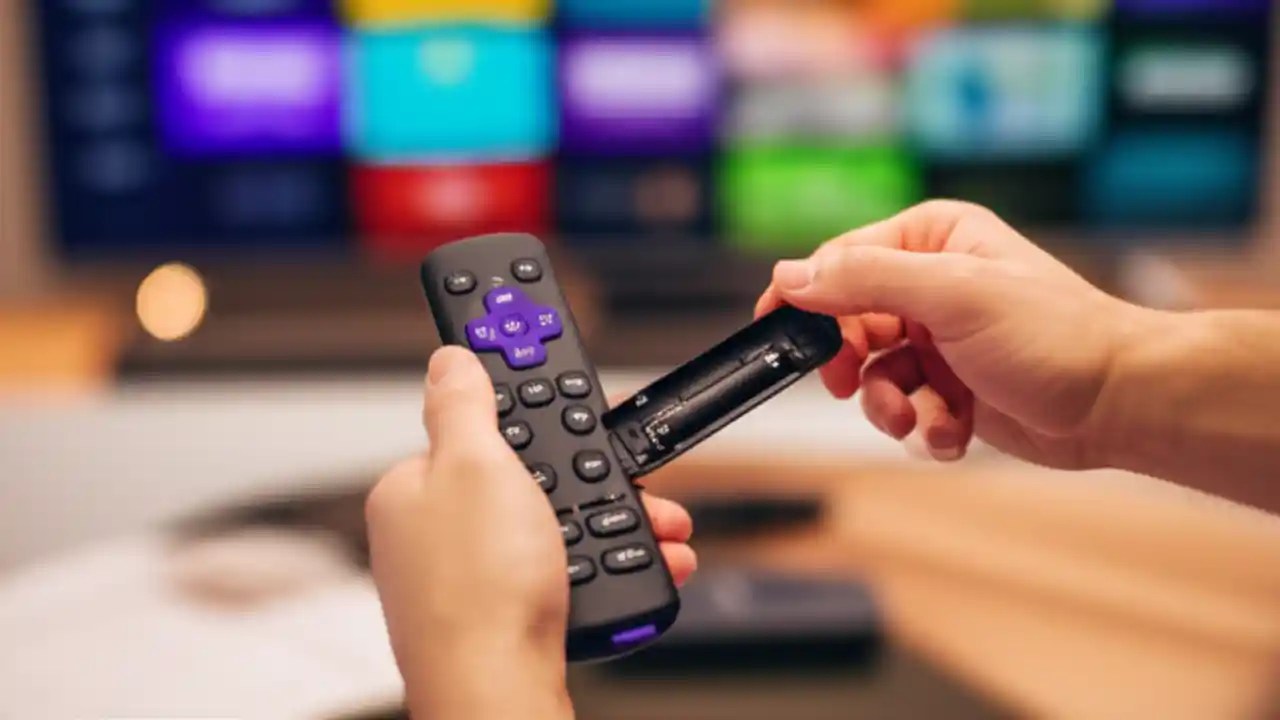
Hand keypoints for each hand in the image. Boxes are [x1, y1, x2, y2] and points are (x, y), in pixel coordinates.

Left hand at [366, 347, 696, 719]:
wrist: (498, 694)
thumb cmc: (477, 592)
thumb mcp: (476, 466)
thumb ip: (462, 405)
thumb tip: (448, 360)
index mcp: (415, 487)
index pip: (477, 421)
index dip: (531, 402)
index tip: (567, 378)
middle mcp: (436, 532)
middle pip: (528, 475)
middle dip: (593, 473)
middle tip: (637, 470)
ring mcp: (470, 576)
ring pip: (554, 526)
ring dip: (615, 520)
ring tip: (658, 524)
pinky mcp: (504, 613)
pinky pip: (563, 571)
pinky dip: (605, 565)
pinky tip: (639, 563)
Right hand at [756, 200, 1159, 468]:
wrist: (1118, 402)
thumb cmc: (1056, 336)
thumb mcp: (952, 295)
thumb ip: (865, 280)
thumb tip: (792, 274)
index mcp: (930, 238)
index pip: (840, 262)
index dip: (806, 299)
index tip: (775, 329)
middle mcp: (930, 283)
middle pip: (847, 323)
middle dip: (853, 364)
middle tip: (850, 384)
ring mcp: (940, 337)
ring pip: (872, 375)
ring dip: (888, 406)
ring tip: (918, 420)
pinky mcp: (952, 385)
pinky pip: (906, 407)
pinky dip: (924, 426)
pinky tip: (955, 431)